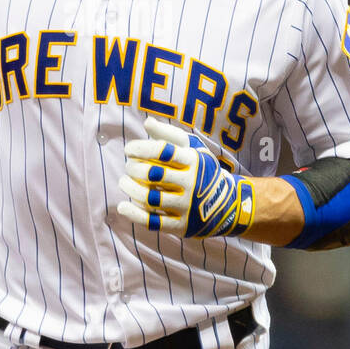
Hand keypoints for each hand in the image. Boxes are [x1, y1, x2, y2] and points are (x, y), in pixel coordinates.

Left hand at [117, 115, 255, 237]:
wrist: (227, 204)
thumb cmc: (201, 170)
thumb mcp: (193, 149)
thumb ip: (169, 135)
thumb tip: (147, 122)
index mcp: (193, 161)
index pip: (162, 151)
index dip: (139, 148)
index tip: (128, 149)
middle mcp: (191, 183)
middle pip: (153, 174)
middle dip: (133, 168)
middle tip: (128, 166)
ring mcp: (186, 206)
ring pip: (150, 198)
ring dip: (130, 189)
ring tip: (123, 182)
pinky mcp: (181, 226)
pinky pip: (153, 222)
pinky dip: (134, 214)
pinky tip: (122, 206)